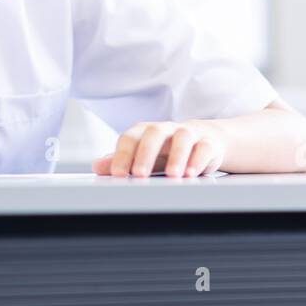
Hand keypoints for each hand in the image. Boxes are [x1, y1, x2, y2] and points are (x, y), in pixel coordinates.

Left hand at [91, 120, 227, 177]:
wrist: (204, 140)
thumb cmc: (167, 150)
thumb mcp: (143, 155)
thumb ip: (121, 161)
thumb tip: (97, 167)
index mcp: (146, 131)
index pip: (131, 138)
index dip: (122, 155)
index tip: (117, 174)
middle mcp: (166, 129)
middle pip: (154, 133)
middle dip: (145, 154)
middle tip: (139, 175)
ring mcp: (188, 133)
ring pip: (182, 138)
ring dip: (176, 156)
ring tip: (172, 176)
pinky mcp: (208, 143)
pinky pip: (204, 148)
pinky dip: (198, 160)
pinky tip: (191, 174)